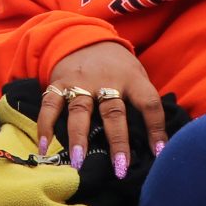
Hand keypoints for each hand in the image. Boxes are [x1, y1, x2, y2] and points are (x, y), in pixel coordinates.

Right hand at [37, 39, 166, 179]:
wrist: (85, 37)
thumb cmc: (117, 66)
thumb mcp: (136, 75)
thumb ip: (142, 101)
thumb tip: (155, 142)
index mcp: (131, 78)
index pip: (149, 103)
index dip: (157, 128)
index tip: (160, 153)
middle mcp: (106, 80)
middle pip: (114, 112)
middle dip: (118, 141)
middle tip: (120, 168)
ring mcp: (80, 82)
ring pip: (80, 112)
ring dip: (79, 138)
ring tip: (78, 163)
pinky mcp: (58, 84)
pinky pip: (50, 106)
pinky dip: (45, 126)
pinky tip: (44, 147)